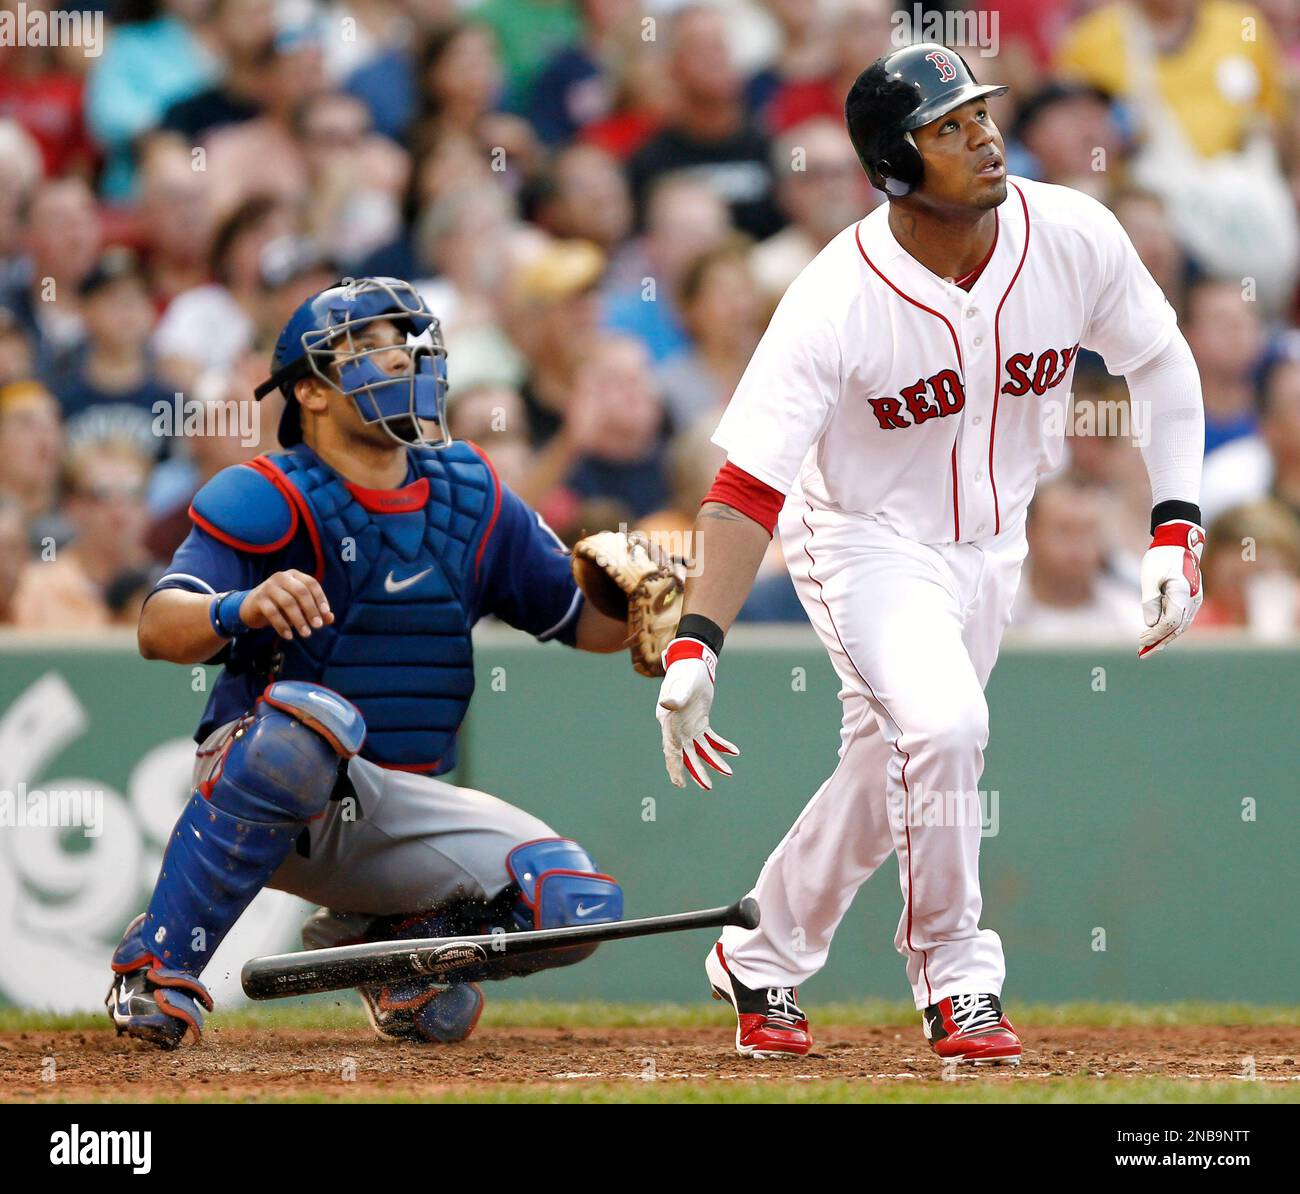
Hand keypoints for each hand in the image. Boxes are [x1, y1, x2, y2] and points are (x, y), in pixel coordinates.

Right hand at [240, 570, 333, 639]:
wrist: (251, 607)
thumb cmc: (280, 605)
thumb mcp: (299, 607)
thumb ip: (315, 611)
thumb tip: (330, 619)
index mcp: (294, 576)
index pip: (311, 583)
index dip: (320, 598)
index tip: (326, 614)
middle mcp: (281, 577)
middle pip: (300, 592)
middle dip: (311, 609)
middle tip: (318, 626)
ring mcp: (268, 587)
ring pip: (287, 602)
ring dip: (298, 620)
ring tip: (306, 634)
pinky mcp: (258, 599)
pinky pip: (272, 612)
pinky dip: (282, 625)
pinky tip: (289, 636)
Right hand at [656, 638, 738, 788]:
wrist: (691, 663)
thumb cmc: (684, 673)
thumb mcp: (681, 686)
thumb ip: (675, 697)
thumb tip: (667, 704)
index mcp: (668, 723)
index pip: (671, 750)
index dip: (675, 768)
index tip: (680, 784)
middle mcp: (676, 728)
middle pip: (686, 755)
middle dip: (696, 772)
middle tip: (708, 787)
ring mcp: (688, 726)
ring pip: (700, 750)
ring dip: (712, 761)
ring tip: (728, 772)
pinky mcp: (700, 721)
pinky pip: (711, 738)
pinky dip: (721, 745)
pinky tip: (734, 751)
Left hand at [1138, 521, 1204, 657]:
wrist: (1179, 542)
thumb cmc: (1161, 558)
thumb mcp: (1150, 579)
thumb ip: (1150, 602)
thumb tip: (1151, 625)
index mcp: (1183, 593)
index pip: (1171, 623)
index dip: (1156, 634)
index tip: (1141, 640)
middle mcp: (1193, 600)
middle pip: (1177, 629)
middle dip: (1159, 642)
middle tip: (1142, 653)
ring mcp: (1194, 600)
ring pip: (1180, 626)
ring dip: (1164, 638)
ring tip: (1147, 648)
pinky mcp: (1190, 600)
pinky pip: (1181, 619)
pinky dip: (1169, 629)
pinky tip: (1156, 634)